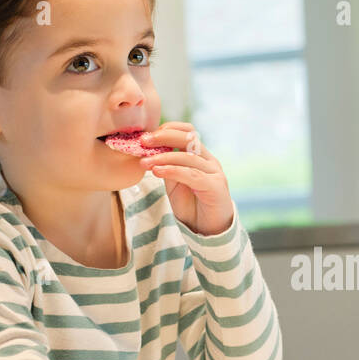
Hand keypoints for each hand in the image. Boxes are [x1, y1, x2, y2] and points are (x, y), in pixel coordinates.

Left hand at [139, 122, 233, 236]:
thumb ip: (167, 166)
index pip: (188, 132)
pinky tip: (157, 171)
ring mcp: (214, 173)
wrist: (208, 230)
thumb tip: (148, 151)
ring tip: (144, 162)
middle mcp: (210, 161)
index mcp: (201, 156)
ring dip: (162, 158)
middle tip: (142, 142)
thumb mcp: (175, 182)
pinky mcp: (215, 187)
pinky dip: (172, 171)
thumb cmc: (192, 206)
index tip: (147, 136)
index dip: (168, 129)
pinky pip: (191, 174)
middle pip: (189, 138)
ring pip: (188, 157)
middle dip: (163, 137)